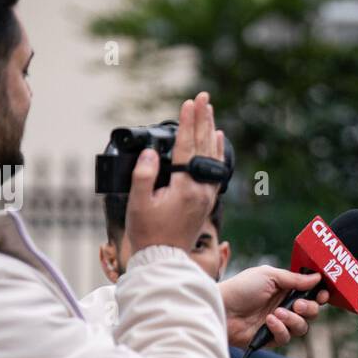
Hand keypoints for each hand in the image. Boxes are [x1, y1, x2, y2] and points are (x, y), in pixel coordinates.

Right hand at [124, 93, 224, 254]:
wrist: (163, 260)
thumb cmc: (148, 234)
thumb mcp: (138, 203)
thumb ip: (144, 175)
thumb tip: (151, 153)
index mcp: (185, 188)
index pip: (188, 147)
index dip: (188, 123)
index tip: (189, 102)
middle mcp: (201, 190)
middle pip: (204, 147)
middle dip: (203, 119)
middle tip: (203, 97)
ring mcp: (206, 195)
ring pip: (213, 156)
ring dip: (210, 131)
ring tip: (209, 111)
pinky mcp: (206, 201)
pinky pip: (217, 170)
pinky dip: (218, 152)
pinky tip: (218, 139)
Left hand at [220, 265, 329, 347]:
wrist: (222, 309)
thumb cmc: (241, 288)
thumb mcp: (268, 276)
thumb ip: (294, 279)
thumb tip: (317, 277)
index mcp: (285, 289)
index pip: (311, 294)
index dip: (320, 295)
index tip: (322, 294)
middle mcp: (285, 306)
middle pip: (312, 312)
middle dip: (310, 308)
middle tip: (298, 305)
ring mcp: (279, 323)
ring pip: (302, 327)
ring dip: (293, 319)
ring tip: (277, 313)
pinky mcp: (271, 338)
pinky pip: (286, 338)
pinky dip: (280, 329)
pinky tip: (268, 321)